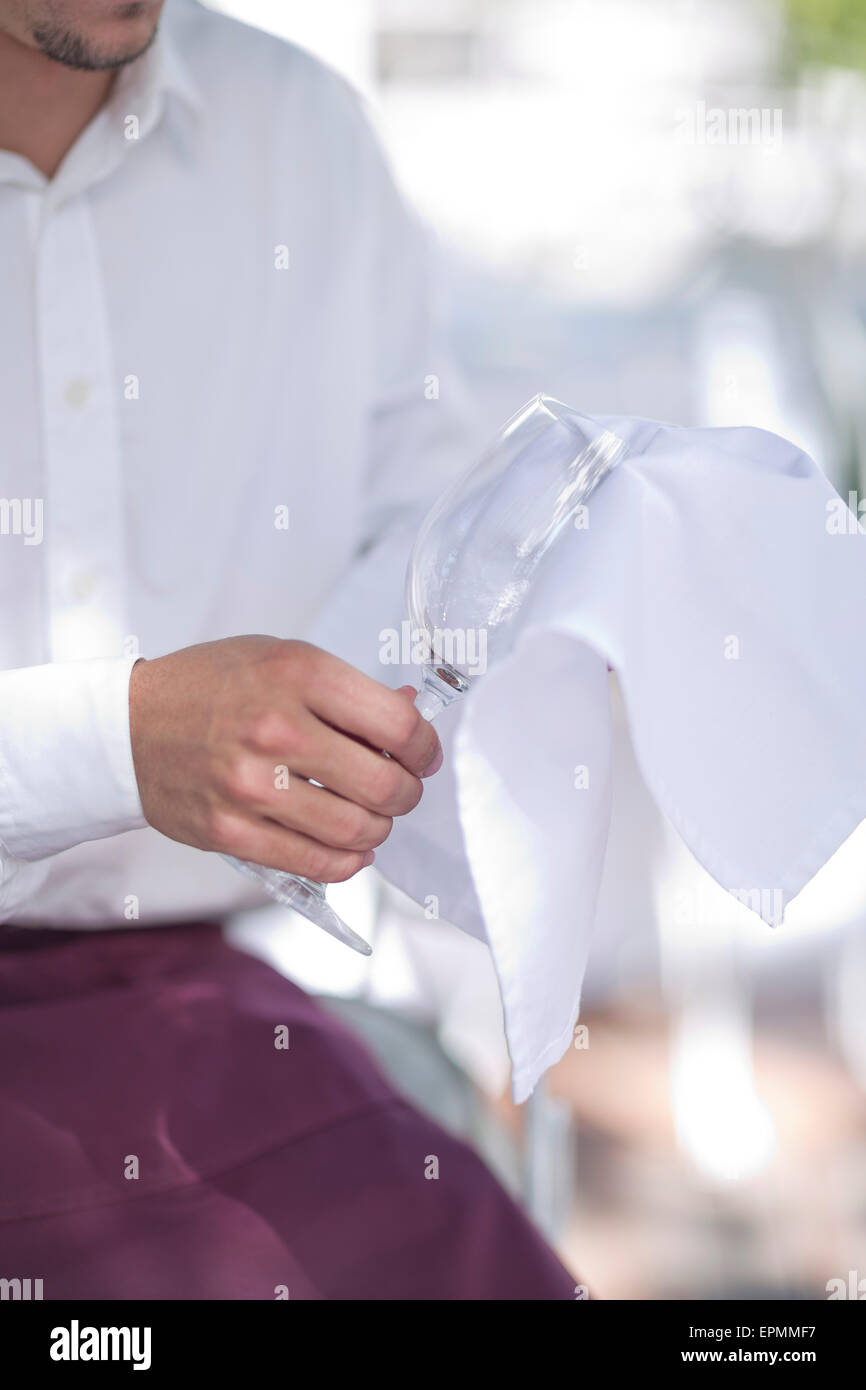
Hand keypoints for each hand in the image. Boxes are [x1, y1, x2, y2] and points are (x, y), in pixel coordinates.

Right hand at [129, 636, 441, 881]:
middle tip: (401, 789)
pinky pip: (317, 863)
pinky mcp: (231, 832)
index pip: (396, 726)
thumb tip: (410, 715)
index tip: (421, 754)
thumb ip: (347, 691)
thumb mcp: (281, 659)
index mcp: (296, 675)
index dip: (424, 747)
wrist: (126, 728)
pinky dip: (348, 860)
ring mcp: (251, 787)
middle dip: (407, 793)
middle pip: (383, 785)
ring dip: (379, 828)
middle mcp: (275, 730)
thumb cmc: (211, 687)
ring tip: (371, 816)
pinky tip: (350, 846)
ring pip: (355, 831)